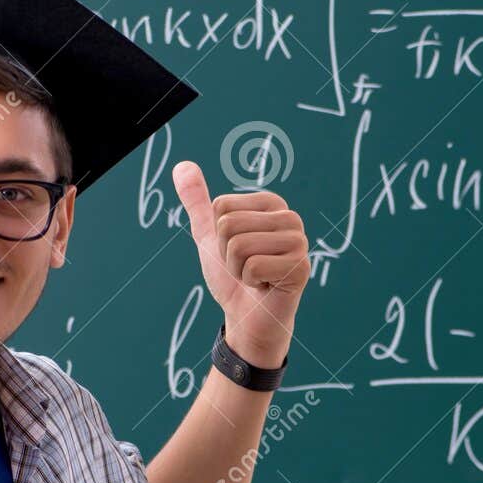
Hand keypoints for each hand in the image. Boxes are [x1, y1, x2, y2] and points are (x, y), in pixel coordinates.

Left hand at [173, 161, 310, 368]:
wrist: (246, 317)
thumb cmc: (232, 276)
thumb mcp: (209, 236)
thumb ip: (196, 201)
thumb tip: (181, 165)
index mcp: (271, 203)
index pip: (221, 207)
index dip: (218, 236)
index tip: (235, 252)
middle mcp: (290, 217)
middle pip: (228, 225)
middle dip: (226, 254)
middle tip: (245, 267)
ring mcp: (299, 242)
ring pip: (238, 245)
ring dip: (237, 269)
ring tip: (255, 277)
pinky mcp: (300, 267)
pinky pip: (253, 266)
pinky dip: (249, 282)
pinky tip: (265, 286)